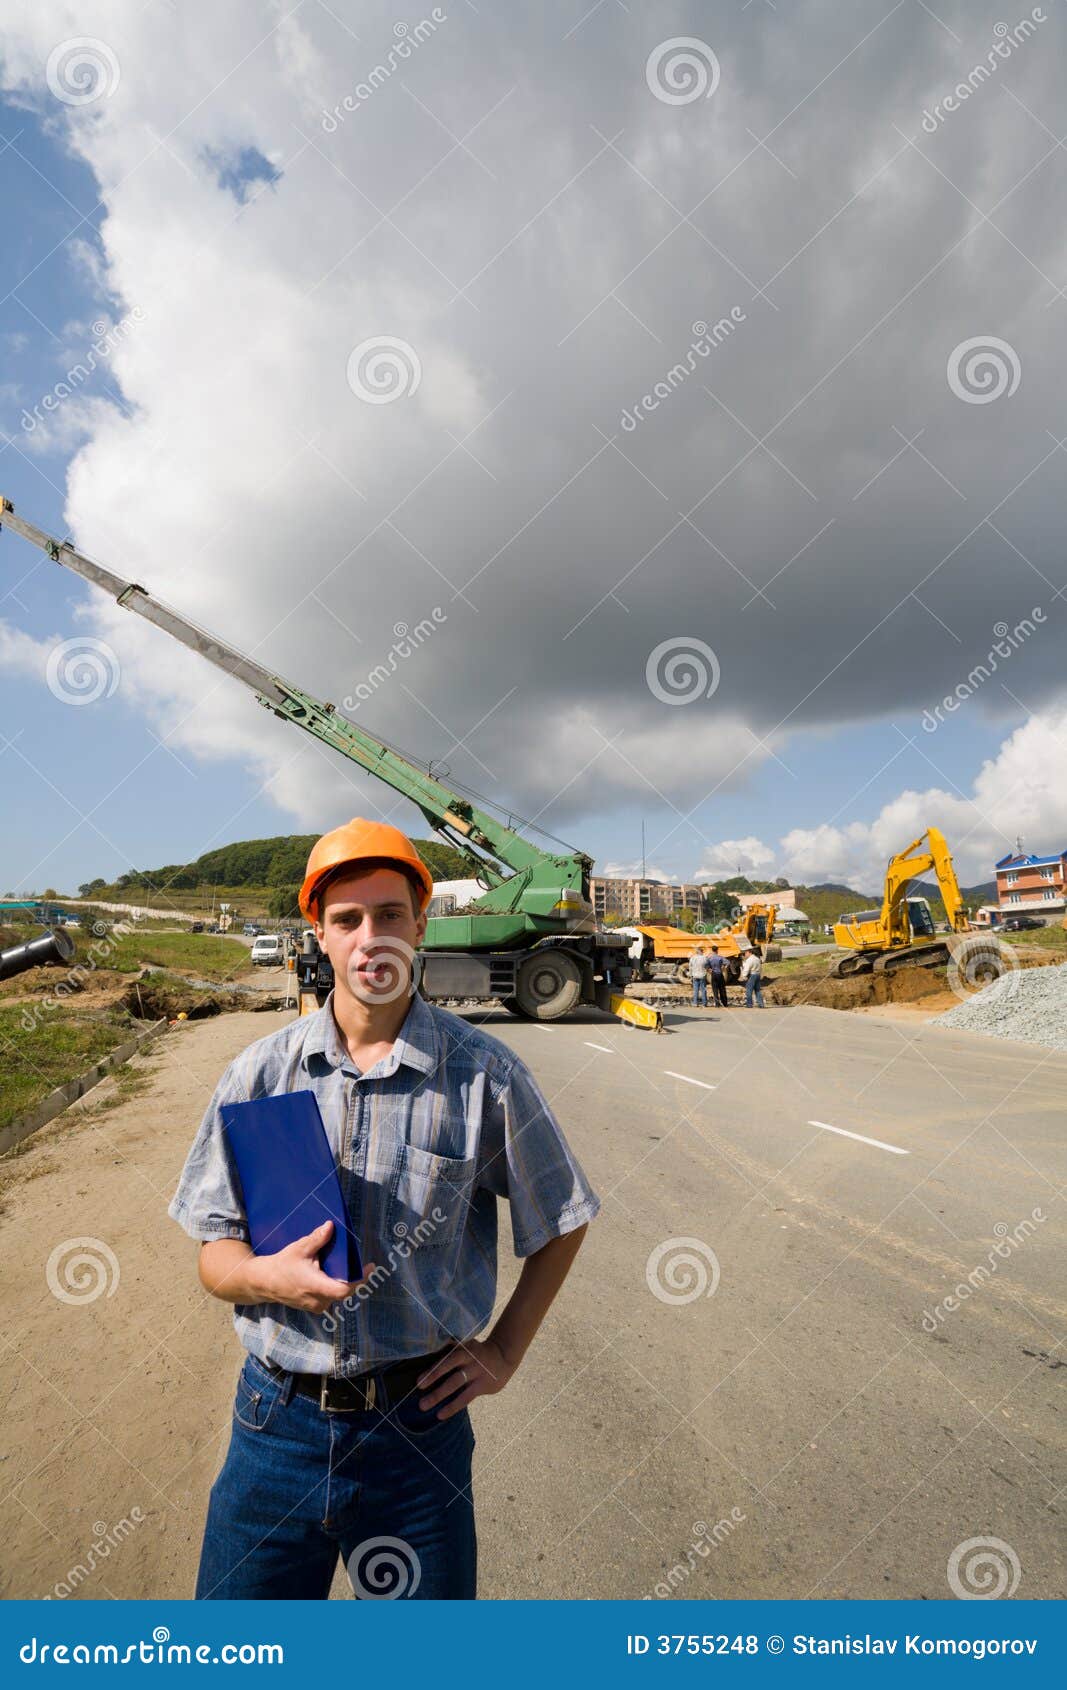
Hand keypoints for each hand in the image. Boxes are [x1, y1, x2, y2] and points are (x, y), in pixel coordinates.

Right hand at [252, 1220, 375, 1313]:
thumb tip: (330, 1226)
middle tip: (359, 1264)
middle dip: (352, 1278)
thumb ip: (317, 1239)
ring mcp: (315, 1306)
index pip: (343, 1290)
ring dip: (342, 1282)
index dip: (359, 1280)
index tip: (370, 1268)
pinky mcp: (313, 1307)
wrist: (265, 1282)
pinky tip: (333, 1275)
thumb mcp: (300, 1248)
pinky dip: (334, 1287)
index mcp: (315, 1286)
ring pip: (337, 1295)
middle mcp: (317, 1300)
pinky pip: (330, 1298)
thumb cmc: (282, 1264)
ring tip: (345, 1267)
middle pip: (344, 1291)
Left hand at [414, 1337, 517, 1420]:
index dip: (433, 1369)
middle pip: (449, 1369)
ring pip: (455, 1384)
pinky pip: (465, 1398)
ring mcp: (477, 1372)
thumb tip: (426, 1355)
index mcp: (463, 1348)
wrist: (504, 1356)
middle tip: (418, 1389)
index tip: (418, 1381)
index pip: (446, 1358)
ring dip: (438, 1395)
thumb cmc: (477, 1352)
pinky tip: (441, 1414)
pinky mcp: (483, 1385)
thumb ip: (451, 1349)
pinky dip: (452, 1406)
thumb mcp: (467, 1345)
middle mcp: (469, 1359)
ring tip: (424, 1406)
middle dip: (433, 1380)